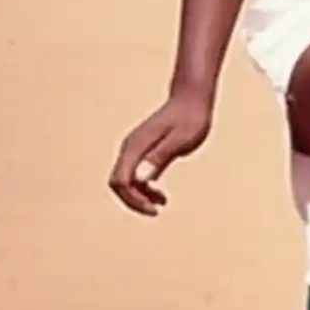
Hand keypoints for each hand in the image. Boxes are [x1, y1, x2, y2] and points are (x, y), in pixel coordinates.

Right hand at [109, 92, 211, 216]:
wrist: (191, 99)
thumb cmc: (190, 117)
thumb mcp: (181, 139)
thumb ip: (160, 157)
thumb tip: (141, 178)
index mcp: (137, 146)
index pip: (121, 181)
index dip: (133, 199)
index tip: (153, 208)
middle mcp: (130, 147)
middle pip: (118, 183)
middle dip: (133, 200)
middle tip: (155, 210)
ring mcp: (134, 148)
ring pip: (125, 180)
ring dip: (139, 195)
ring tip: (161, 202)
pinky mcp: (141, 150)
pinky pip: (134, 174)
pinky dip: (143, 187)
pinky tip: (160, 195)